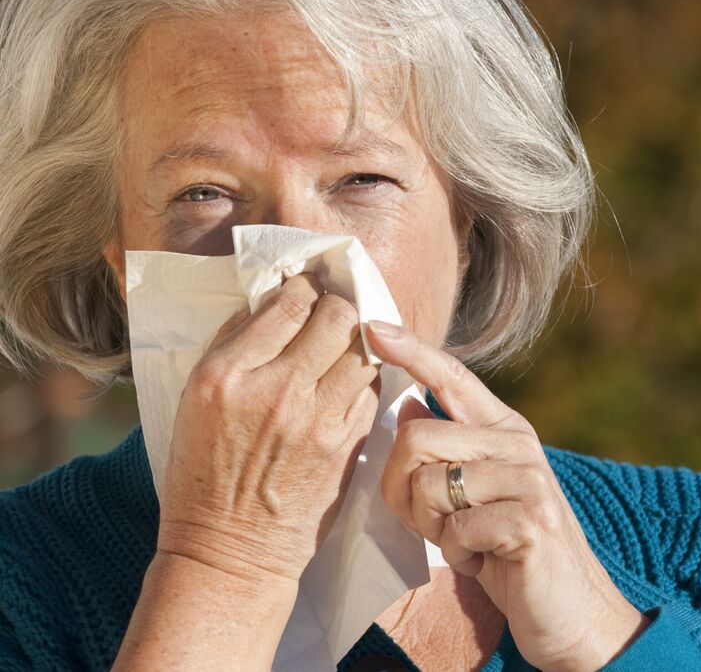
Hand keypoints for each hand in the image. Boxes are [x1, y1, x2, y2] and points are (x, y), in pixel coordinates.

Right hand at [156, 273, 380, 589]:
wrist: (230, 549)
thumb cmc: (204, 472)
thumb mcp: (194, 398)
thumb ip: (234, 342)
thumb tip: (274, 299)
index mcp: (227, 374)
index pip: (289, 302)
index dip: (305, 286)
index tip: (306, 288)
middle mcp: (277, 391)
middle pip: (337, 315)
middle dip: (337, 303)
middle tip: (329, 310)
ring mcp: (318, 419)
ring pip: (364, 347)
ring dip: (357, 336)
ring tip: (343, 341)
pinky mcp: (347, 443)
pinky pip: (371, 386)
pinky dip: (362, 374)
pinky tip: (347, 378)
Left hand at [369, 320, 650, 671]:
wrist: (571, 612)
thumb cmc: (509, 549)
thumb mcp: (473, 493)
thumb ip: (445, 449)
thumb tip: (406, 404)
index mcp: (502, 428)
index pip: (452, 375)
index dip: (411, 349)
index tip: (374, 327)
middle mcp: (517, 442)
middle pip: (417, 437)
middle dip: (401, 491)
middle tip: (429, 521)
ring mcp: (527, 479)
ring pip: (429, 485)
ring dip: (431, 528)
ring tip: (463, 542)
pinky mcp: (530, 520)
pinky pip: (454, 528)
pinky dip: (455, 554)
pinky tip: (483, 561)